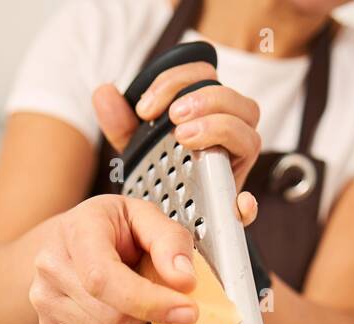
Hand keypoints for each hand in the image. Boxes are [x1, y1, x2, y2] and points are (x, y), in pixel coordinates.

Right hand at [30, 194, 199, 323]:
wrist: (66, 240)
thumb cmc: (108, 229)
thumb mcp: (144, 217)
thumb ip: (170, 241)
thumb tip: (184, 280)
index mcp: (79, 230)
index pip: (105, 278)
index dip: (150, 301)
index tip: (186, 311)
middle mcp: (53, 264)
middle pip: (111, 314)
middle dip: (148, 313)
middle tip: (158, 296)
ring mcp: (44, 297)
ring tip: (130, 299)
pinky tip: (115, 316)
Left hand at [92, 61, 262, 213]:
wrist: (160, 217)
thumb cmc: (156, 171)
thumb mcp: (134, 144)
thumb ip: (120, 121)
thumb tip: (104, 92)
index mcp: (209, 112)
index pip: (206, 76)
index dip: (177, 82)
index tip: (145, 108)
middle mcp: (229, 136)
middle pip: (239, 102)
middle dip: (205, 99)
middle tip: (172, 116)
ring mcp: (234, 169)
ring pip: (250, 137)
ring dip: (219, 129)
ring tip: (184, 137)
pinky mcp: (231, 208)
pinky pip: (249, 206)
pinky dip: (245, 205)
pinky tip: (231, 202)